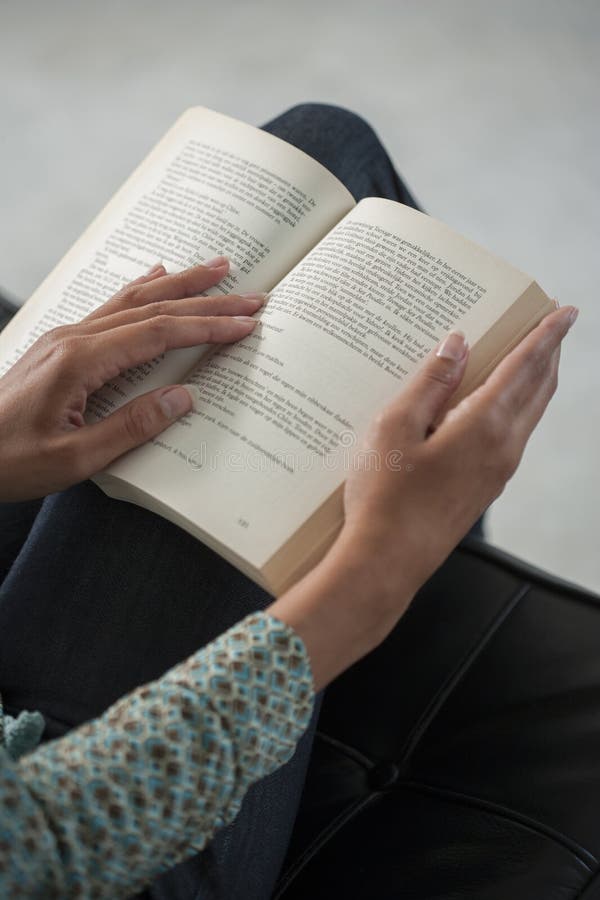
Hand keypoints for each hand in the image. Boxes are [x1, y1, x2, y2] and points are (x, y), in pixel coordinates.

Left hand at [0, 259, 264, 501]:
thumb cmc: (8, 460)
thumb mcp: (74, 459)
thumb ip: (131, 427)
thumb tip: (184, 399)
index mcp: (81, 360)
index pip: (158, 334)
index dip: (206, 327)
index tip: (245, 324)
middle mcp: (74, 337)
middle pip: (152, 307)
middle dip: (206, 299)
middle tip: (251, 295)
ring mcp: (65, 337)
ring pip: (133, 299)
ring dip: (179, 283)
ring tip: (217, 269)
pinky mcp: (61, 346)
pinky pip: (110, 308)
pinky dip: (139, 289)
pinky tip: (153, 275)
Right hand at [271, 304, 577, 689]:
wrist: (387, 561)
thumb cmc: (384, 496)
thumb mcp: (395, 427)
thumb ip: (430, 382)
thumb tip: (458, 345)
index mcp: (483, 425)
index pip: (525, 367)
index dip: (546, 334)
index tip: (565, 310)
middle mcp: (503, 447)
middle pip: (538, 388)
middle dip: (548, 352)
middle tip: (550, 325)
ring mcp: (498, 471)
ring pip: (530, 413)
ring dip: (535, 380)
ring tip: (528, 356)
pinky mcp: (486, 487)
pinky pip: (515, 434)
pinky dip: (518, 406)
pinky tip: (495, 403)